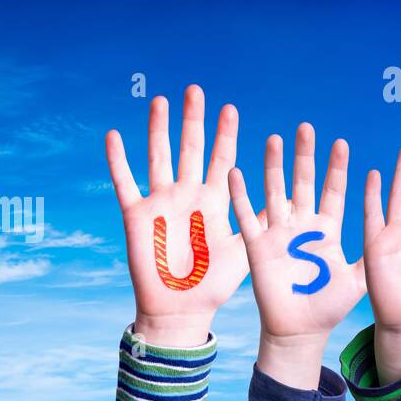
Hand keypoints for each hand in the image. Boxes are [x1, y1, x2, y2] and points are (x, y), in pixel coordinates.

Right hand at [105, 85, 247, 345]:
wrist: (180, 310)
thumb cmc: (214, 286)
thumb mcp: (245, 251)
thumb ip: (260, 223)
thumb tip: (287, 200)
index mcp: (213, 201)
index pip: (220, 158)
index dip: (225, 134)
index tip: (231, 108)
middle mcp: (186, 195)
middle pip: (189, 148)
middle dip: (193, 120)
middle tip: (196, 90)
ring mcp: (160, 203)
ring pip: (159, 157)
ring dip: (158, 129)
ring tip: (159, 101)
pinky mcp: (136, 216)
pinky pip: (125, 182)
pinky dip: (118, 160)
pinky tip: (114, 136)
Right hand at [227, 124, 364, 388]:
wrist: (299, 330)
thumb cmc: (329, 307)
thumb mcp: (359, 280)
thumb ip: (373, 257)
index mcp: (327, 230)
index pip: (332, 191)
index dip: (336, 169)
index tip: (340, 143)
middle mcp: (302, 226)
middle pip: (303, 183)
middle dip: (305, 156)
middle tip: (306, 128)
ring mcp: (278, 234)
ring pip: (275, 192)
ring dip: (273, 166)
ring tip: (274, 139)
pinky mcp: (257, 247)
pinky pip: (247, 217)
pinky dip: (241, 196)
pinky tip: (236, 172)